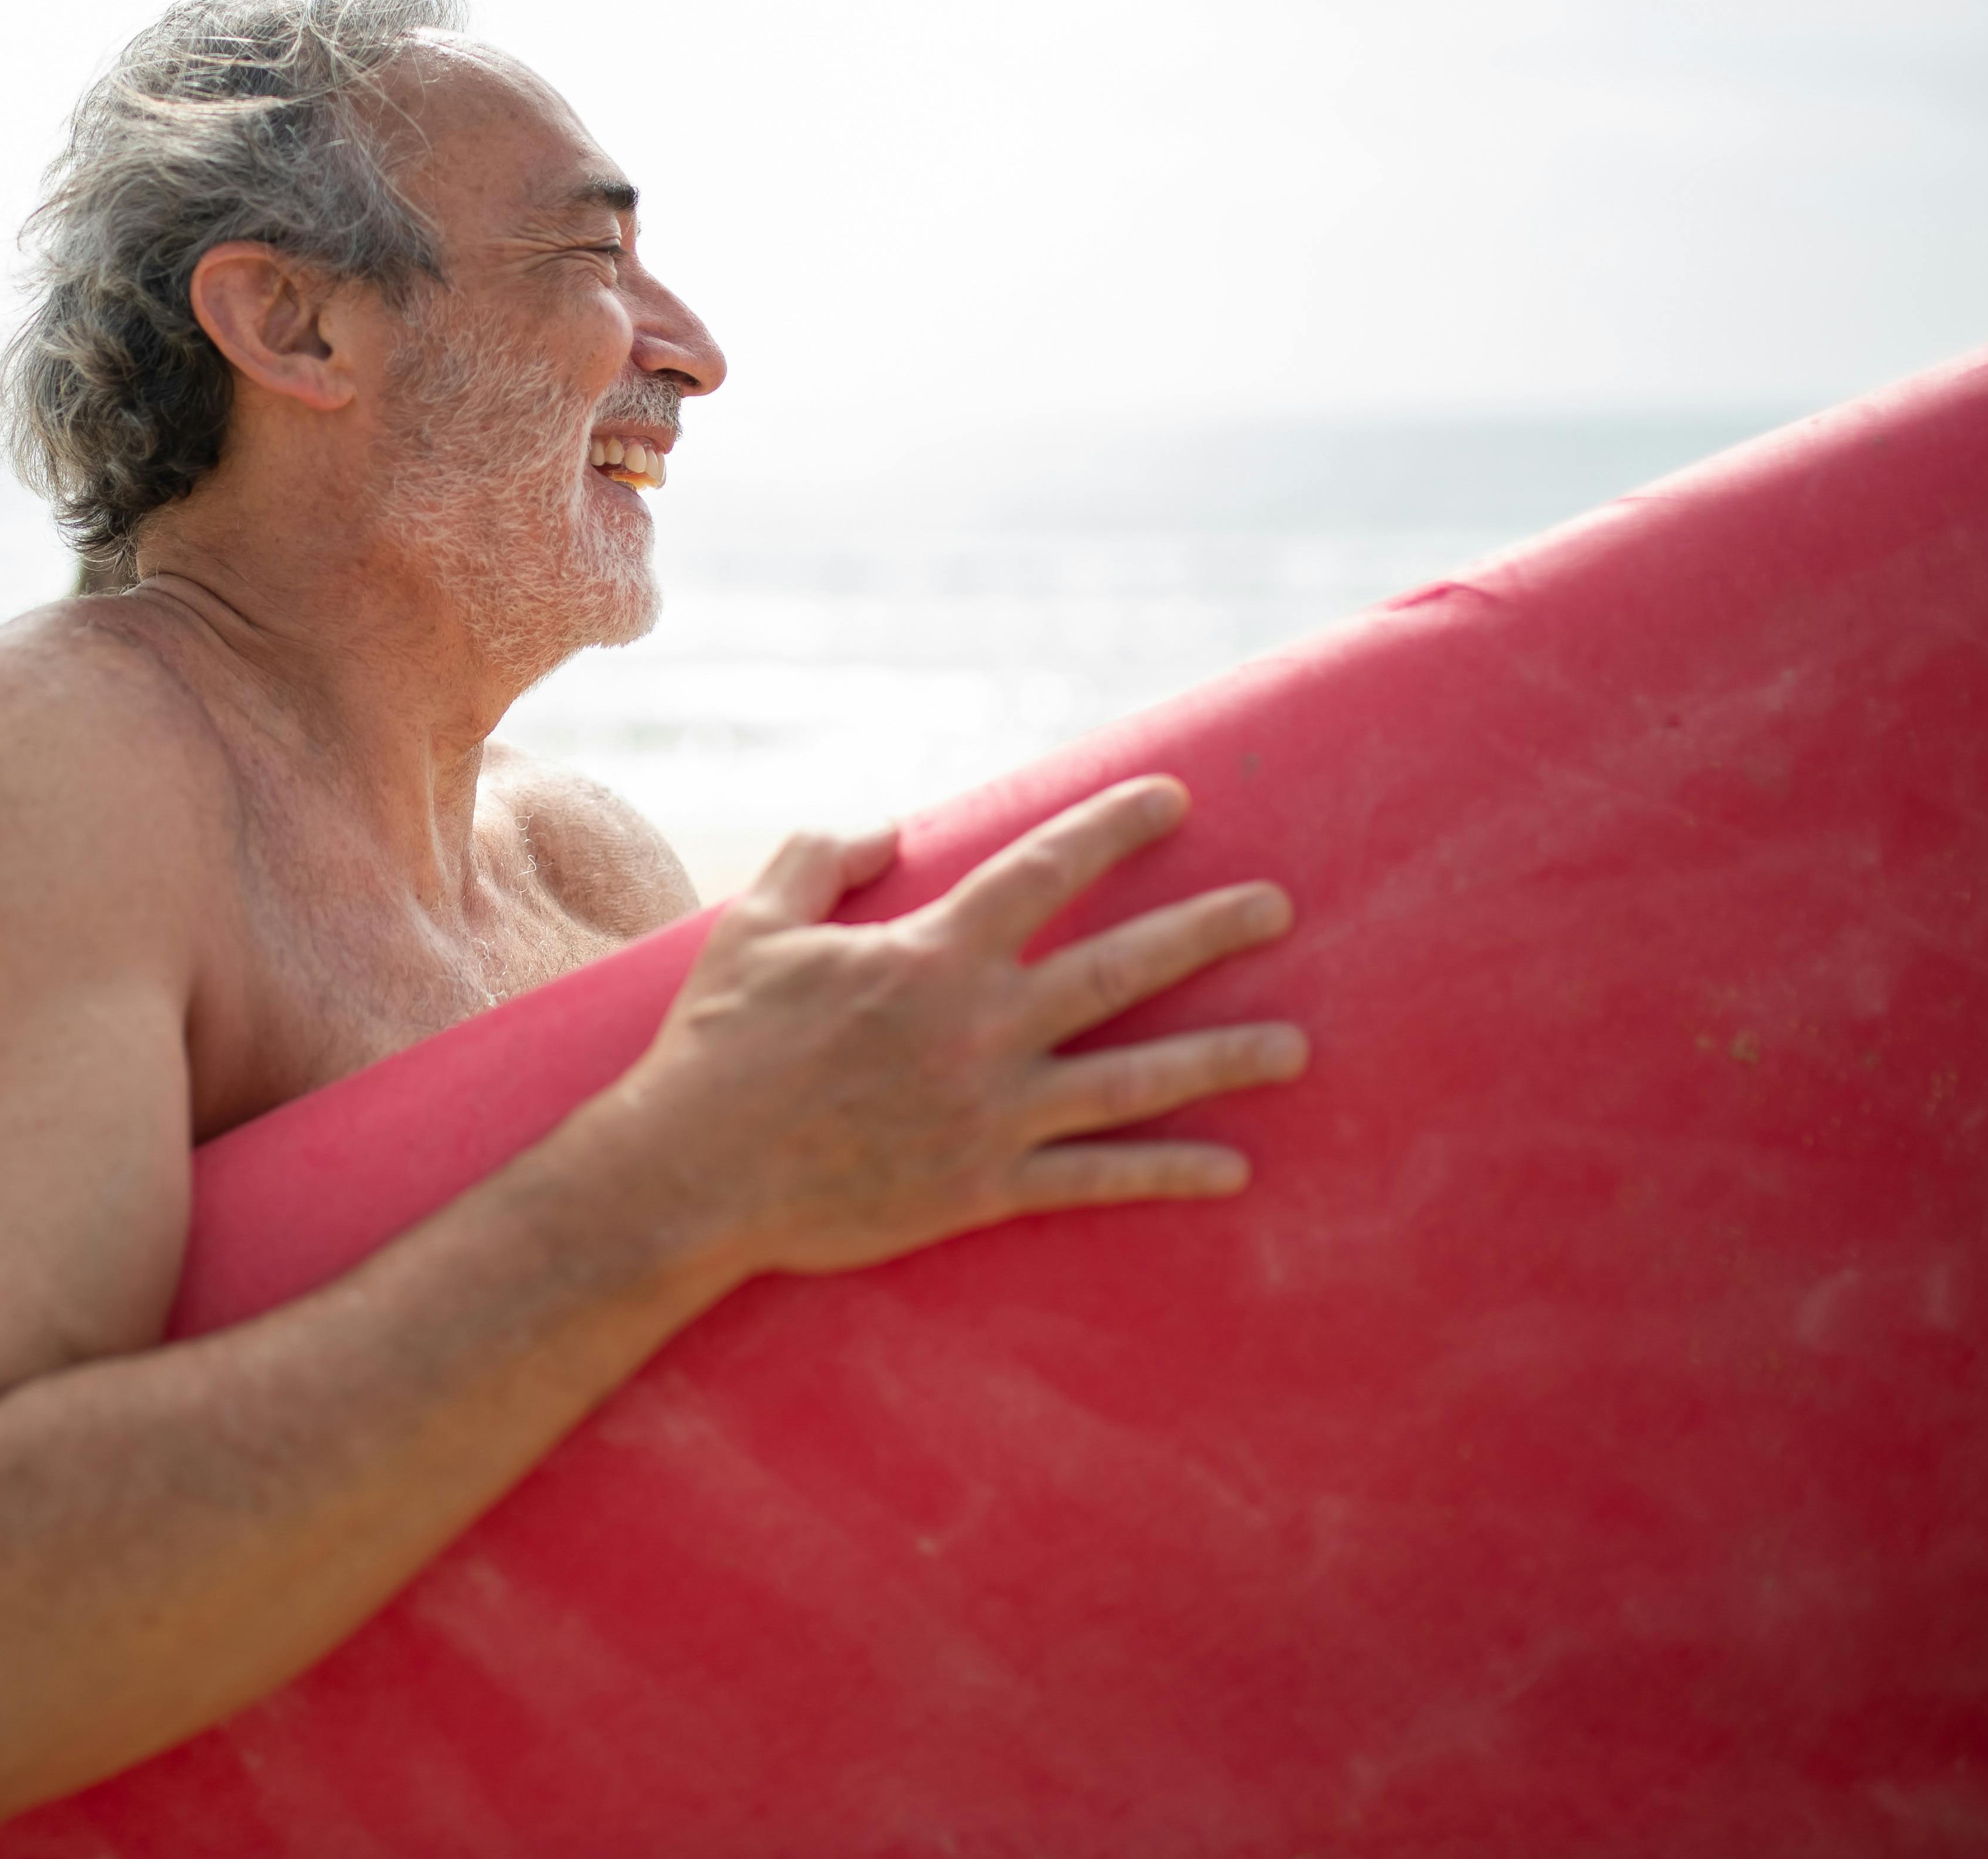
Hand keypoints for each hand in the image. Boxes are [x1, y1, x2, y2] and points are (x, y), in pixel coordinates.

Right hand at [604, 775, 1301, 1279]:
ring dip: (1222, 1059)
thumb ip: (820, 859)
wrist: (692, 1176)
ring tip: (1295, 1046)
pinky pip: (1095, 1179)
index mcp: (931, 956)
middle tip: (1278, 909)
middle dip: (1209, 932)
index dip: (1112, 827)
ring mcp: (990, 1113)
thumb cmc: (718, 1045)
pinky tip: (1232, 1168)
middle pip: (1121, 968)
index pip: (1044, 870)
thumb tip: (888, 829)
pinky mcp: (983, 1187)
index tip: (1173, 800)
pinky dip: (1167, 1174)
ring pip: (1133, 1079)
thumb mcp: (753, 924)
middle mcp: (980, 1028)